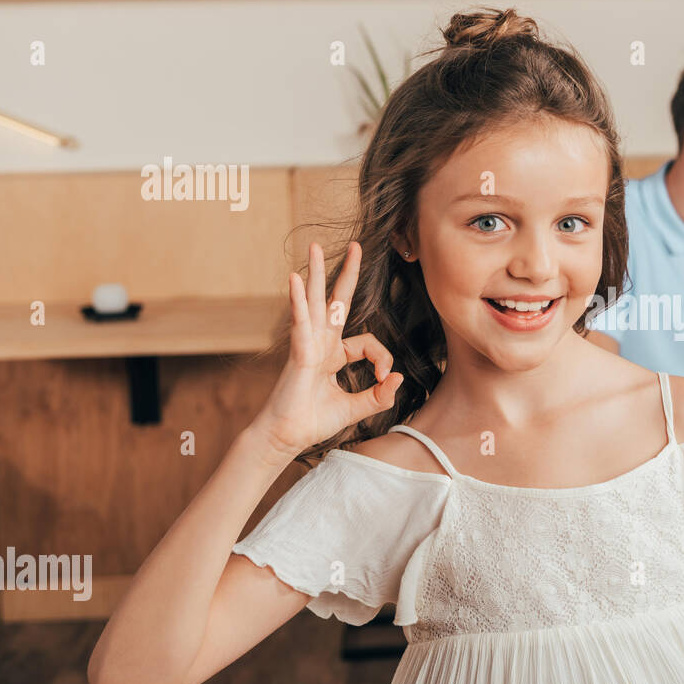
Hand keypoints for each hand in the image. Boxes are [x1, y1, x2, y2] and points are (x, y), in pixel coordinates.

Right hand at [252, 241, 402, 458]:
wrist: (286, 437)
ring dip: (314, 274)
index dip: (382, 358)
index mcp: (334, 355)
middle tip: (356, 246)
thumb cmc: (313, 422)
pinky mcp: (298, 353)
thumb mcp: (356, 409)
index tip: (384, 378)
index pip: (368, 342)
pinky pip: (300, 322)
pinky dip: (297, 301)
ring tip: (313, 248)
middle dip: (346, 274)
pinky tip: (294, 279)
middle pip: (335, 302)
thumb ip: (378, 397)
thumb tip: (398, 379)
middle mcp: (320, 344)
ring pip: (313, 302)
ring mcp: (307, 345)